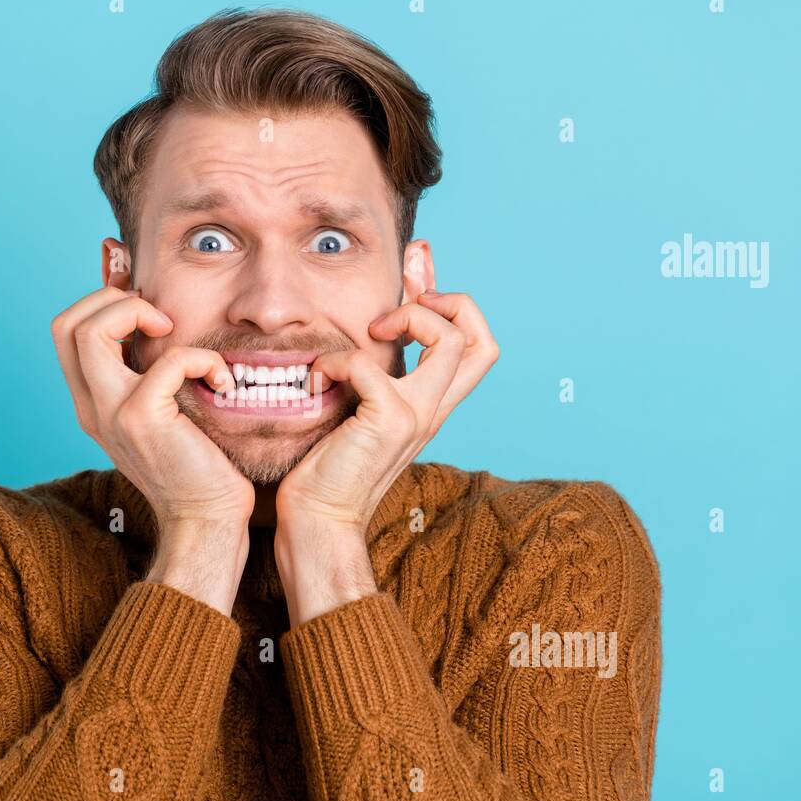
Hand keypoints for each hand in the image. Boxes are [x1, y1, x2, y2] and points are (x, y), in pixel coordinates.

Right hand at [51, 286, 253, 611]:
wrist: (206, 519)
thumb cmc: (197, 468)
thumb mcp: (161, 416)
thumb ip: (149, 379)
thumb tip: (165, 330)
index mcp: (93, 403)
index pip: (66, 332)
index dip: (102, 304)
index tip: (149, 314)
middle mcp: (92, 407)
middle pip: (67, 323)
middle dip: (113, 300)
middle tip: (160, 320)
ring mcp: (112, 413)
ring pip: (91, 331)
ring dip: (139, 313)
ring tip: (176, 336)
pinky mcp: (142, 419)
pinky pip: (168, 360)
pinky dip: (202, 359)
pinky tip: (222, 383)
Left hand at [274, 291, 499, 622]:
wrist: (317, 519)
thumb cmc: (327, 467)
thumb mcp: (356, 405)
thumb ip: (369, 367)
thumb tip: (364, 324)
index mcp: (431, 405)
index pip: (478, 345)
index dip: (452, 301)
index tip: (413, 281)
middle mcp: (434, 409)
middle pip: (484, 339)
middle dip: (449, 301)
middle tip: (398, 309)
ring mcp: (416, 415)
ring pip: (450, 339)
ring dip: (405, 318)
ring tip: (365, 335)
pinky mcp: (387, 421)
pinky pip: (371, 363)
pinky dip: (337, 360)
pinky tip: (317, 380)